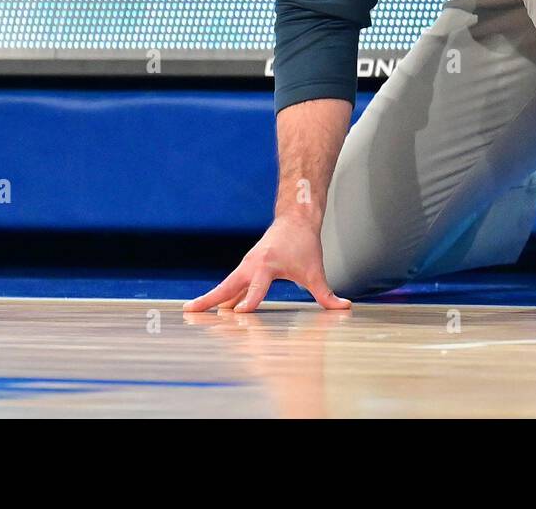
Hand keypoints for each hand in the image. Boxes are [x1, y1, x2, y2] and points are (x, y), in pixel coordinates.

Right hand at [183, 216, 350, 313]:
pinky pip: (232, 284)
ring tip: (192, 311)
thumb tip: (345, 307)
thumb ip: (326, 294)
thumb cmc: (304, 244)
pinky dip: (222, 295)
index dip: (249, 301)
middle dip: (210, 299)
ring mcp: (246, 266)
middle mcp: (252, 265)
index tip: (239, 315)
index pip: (256, 288)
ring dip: (210, 298)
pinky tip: (216, 309)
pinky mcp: (247, 268)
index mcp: (267, 265)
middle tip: (190, 310)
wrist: (295, 219)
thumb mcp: (315, 271)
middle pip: (227, 285)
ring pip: (226, 285)